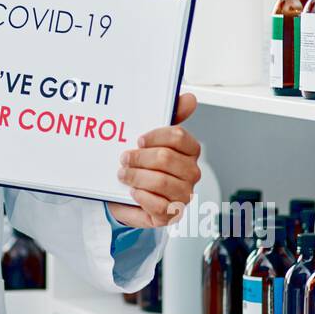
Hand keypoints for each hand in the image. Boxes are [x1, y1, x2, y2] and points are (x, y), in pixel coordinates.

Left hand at [107, 92, 200, 228]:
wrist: (124, 193)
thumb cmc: (141, 164)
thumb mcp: (150, 139)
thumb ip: (171, 116)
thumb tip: (189, 99)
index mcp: (189, 151)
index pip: (179, 137)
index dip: (155, 136)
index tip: (138, 139)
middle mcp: (190, 173)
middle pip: (166, 158)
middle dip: (140, 158)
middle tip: (124, 158)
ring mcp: (183, 195)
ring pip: (162, 182)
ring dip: (136, 177)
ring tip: (124, 174)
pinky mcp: (171, 214)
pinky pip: (159, 205)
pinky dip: (142, 197)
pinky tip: (133, 192)